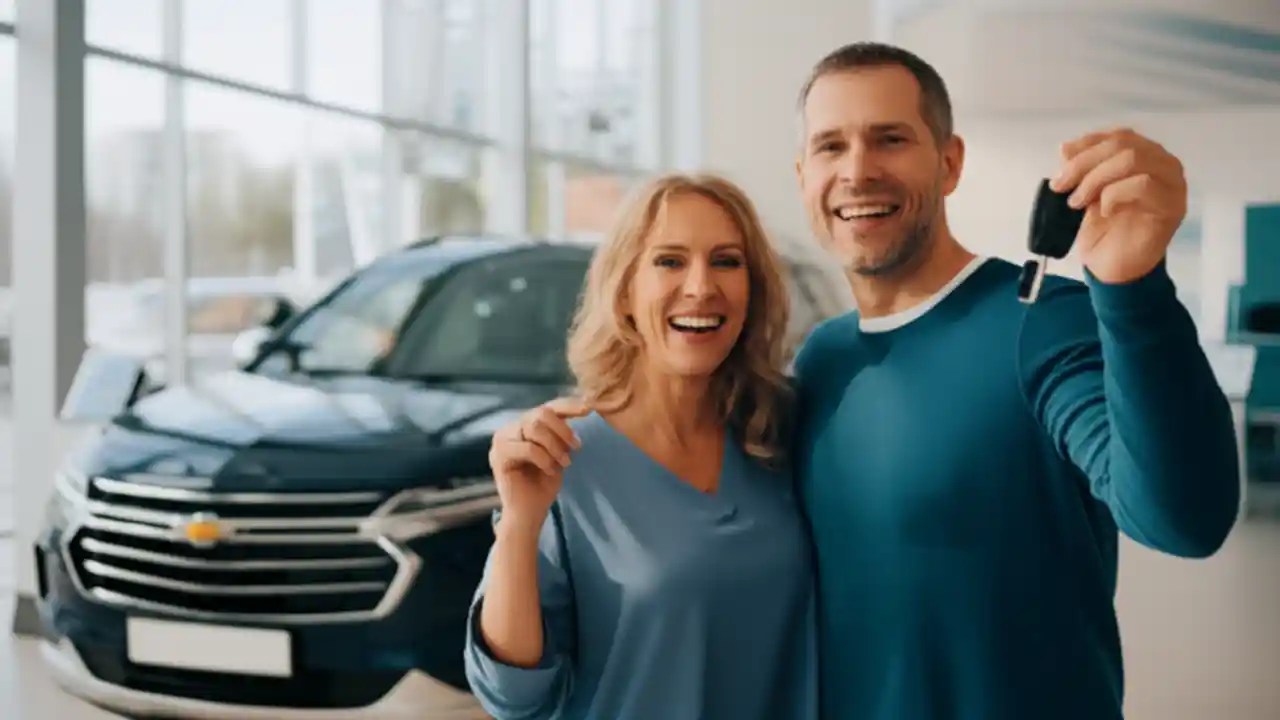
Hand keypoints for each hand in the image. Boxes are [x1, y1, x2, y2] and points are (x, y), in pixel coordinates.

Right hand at [488, 397, 590, 529]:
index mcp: (523, 426)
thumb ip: (562, 435)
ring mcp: (501, 441)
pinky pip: (528, 448)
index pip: (547, 408)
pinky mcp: (498, 456)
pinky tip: (550, 471)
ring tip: (565, 463)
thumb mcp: (558, 454)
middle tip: (577, 447)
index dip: (568, 405)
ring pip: (533, 427)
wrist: (529, 514)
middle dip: (563, 429)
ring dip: (555, 445)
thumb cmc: (543, 485)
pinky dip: (544, 458)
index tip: (588, 408)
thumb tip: (580, 411)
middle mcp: (510, 429)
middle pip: (540, 413)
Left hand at [1050, 127, 1186, 283]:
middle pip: (1123, 144)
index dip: (1087, 143)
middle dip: (1085, 163)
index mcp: (1146, 155)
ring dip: (1096, 179)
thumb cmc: (1103, 230)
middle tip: (1062, 186)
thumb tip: (1065, 148)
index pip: (1119, 135)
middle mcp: (1165, 164)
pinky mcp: (1173, 206)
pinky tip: (1103, 210)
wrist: (1114, 268)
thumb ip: (1082, 168)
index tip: (1061, 160)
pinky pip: (1144, 184)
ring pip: (1133, 159)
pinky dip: (1114, 194)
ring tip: (1077, 202)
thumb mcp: (1085, 191)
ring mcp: (1173, 184)